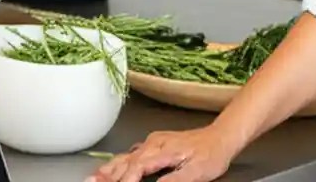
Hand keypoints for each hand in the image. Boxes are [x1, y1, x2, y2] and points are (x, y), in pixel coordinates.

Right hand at [87, 126, 235, 181]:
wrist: (221, 137)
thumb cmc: (212, 154)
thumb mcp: (197, 172)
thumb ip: (174, 181)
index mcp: (163, 150)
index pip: (137, 167)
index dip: (125, 181)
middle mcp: (154, 144)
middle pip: (126, 161)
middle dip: (108, 175)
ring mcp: (153, 143)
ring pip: (126, 156)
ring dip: (109, 168)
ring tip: (94, 178)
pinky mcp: (155, 144)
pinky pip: (132, 153)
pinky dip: (119, 162)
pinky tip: (111, 168)